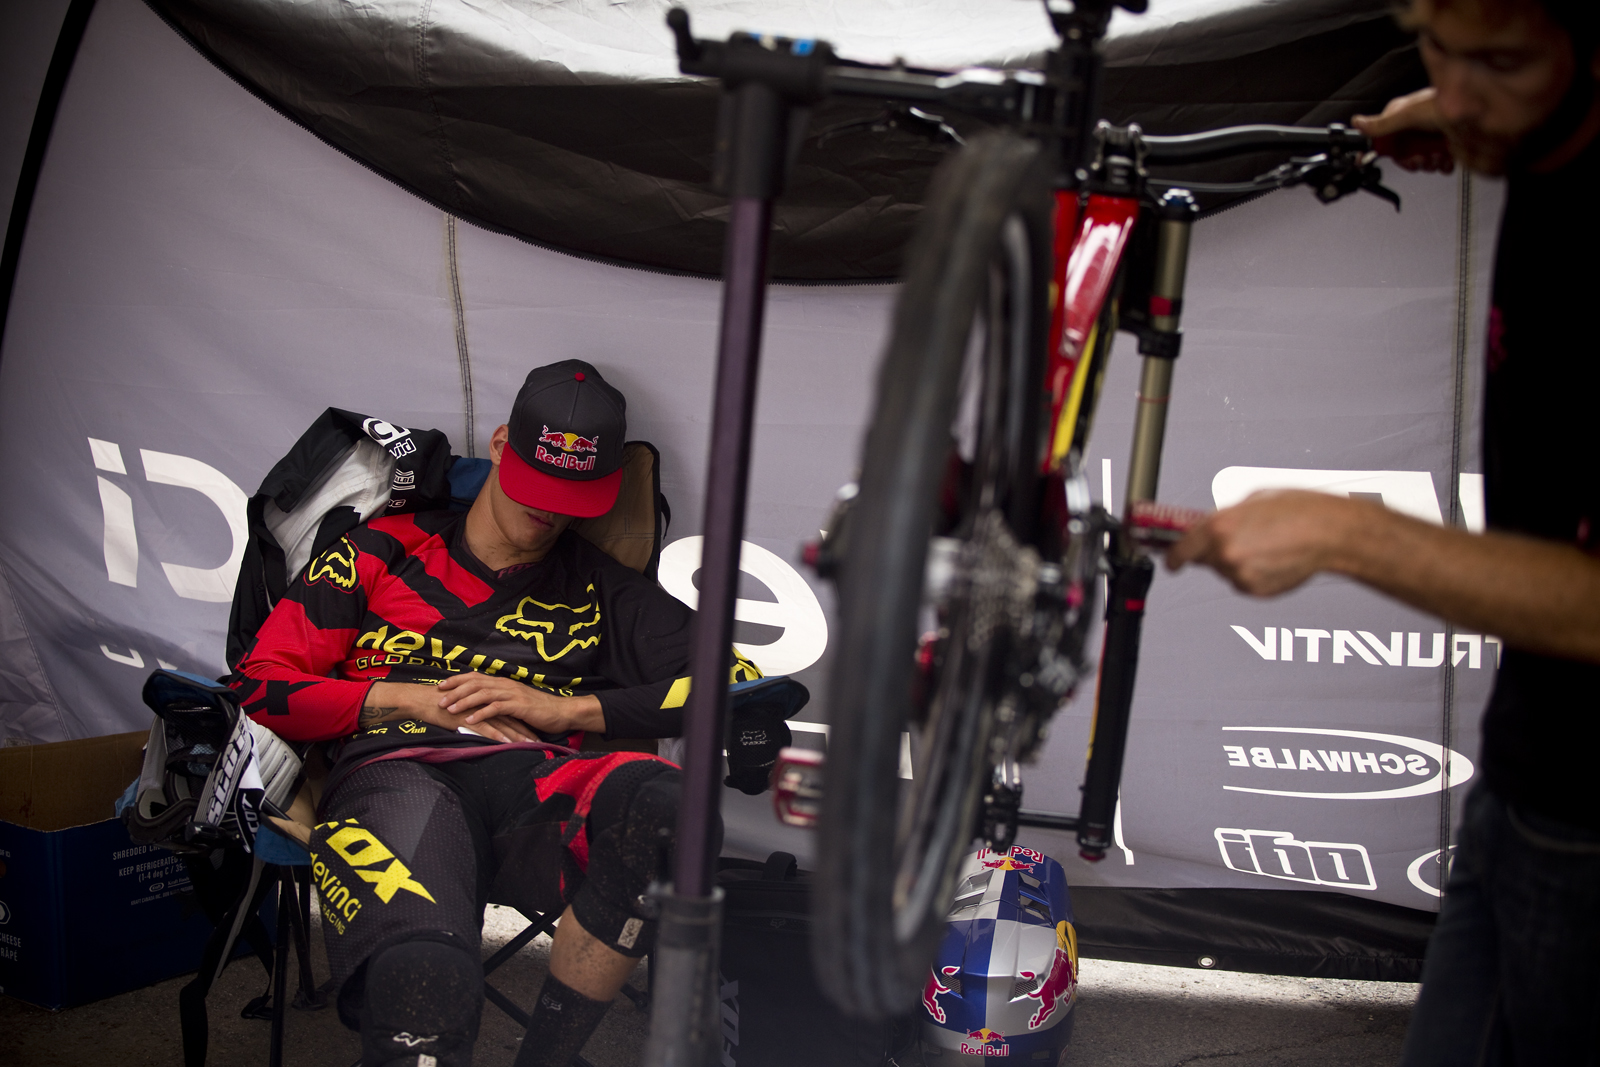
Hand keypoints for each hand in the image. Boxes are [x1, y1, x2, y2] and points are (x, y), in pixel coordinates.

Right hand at [361, 680, 541, 742]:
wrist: (420, 699)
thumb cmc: (439, 705)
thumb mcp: (462, 708)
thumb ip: (474, 713)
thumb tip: (485, 724)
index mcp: (484, 700)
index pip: (508, 712)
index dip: (523, 722)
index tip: (536, 733)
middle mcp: (483, 703)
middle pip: (510, 718)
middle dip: (526, 730)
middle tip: (541, 742)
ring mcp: (476, 710)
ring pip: (502, 724)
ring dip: (517, 735)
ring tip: (530, 746)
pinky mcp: (466, 717)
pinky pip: (485, 728)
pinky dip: (497, 736)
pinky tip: (508, 744)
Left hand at [437, 672, 603, 737]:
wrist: (561, 712)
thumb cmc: (538, 709)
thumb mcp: (515, 701)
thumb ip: (500, 699)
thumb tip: (482, 702)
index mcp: (503, 683)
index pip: (475, 677)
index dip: (457, 680)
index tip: (440, 686)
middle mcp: (506, 685)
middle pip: (475, 683)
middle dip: (455, 690)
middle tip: (438, 698)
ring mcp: (512, 695)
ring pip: (482, 694)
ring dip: (464, 701)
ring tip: (450, 709)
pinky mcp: (518, 707)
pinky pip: (496, 709)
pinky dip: (481, 714)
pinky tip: (469, 721)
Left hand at [1164, 490, 1369, 595]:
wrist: (1328, 533)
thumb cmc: (1298, 511)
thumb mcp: (1252, 500)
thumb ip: (1225, 516)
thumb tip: (1213, 525)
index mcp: (1218, 526)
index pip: (1180, 549)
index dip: (1174, 556)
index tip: (1172, 560)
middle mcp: (1225, 552)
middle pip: (1203, 559)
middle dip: (1213, 551)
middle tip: (1240, 539)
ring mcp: (1240, 573)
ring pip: (1225, 571)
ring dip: (1236, 561)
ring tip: (1265, 545)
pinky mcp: (1256, 589)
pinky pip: (1243, 582)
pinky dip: (1252, 573)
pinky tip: (1272, 558)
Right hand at [1353, 88, 1454, 172]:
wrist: (1482, 118)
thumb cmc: (1449, 106)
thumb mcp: (1410, 113)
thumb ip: (1382, 122)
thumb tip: (1357, 123)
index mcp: (1404, 116)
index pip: (1384, 138)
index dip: (1383, 151)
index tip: (1385, 158)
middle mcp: (1417, 128)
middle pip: (1401, 155)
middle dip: (1409, 160)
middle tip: (1417, 158)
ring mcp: (1431, 139)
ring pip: (1418, 162)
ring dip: (1426, 164)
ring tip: (1435, 156)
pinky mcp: (1446, 149)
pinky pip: (1437, 165)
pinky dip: (1440, 166)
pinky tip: (1445, 158)